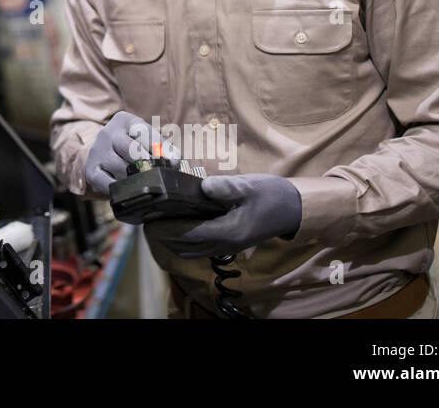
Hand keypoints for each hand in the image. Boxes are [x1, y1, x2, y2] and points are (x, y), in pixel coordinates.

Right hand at [84, 111, 175, 196]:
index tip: (173, 161)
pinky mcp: (90, 169)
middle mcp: (108, 133)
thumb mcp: (147, 140)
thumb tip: (174, 161)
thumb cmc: (133, 147)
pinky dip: (119, 188)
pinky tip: (128, 190)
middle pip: (129, 148)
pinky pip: (105, 182)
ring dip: (134, 178)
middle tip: (157, 174)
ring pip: (119, 167)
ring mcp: (97, 151)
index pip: (143, 131)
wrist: (105, 153)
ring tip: (146, 183)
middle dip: (146, 163)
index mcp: (124, 120)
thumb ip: (163, 148)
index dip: (159, 147)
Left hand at [146, 173, 301, 257]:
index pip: (187, 235)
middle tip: (146, 219)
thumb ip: (226, 188)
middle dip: (162, 236)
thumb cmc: (270, 196)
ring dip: (171, 241)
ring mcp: (226, 247)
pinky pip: (198, 248)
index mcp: (227, 232)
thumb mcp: (249, 186)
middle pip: (183, 247)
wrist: (292, 210)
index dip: (164, 229)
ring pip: (190, 251)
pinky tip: (177, 223)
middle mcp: (223, 244)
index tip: (146, 220)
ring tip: (157, 221)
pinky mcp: (228, 244)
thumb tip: (203, 186)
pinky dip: (183, 241)